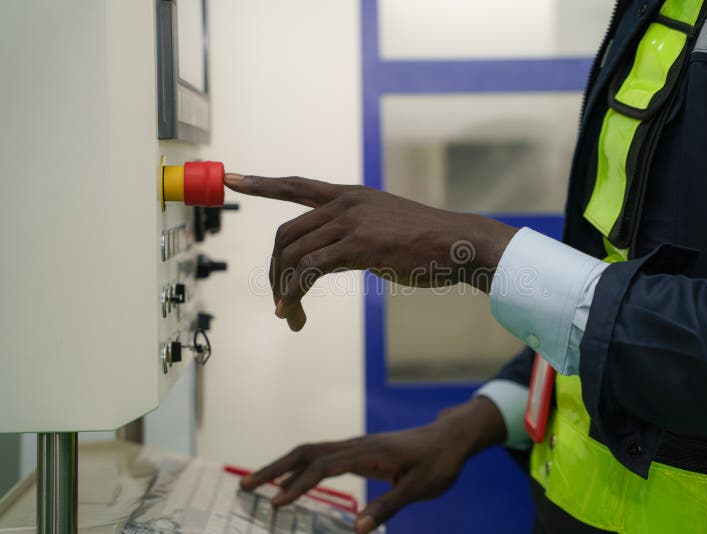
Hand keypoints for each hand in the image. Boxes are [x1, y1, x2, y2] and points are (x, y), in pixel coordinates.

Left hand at [224, 174, 515, 330]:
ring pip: (295, 255)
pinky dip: (295, 293)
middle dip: (274, 272)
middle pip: (286, 234)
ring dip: (284, 290)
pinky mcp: (360, 244)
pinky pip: (311, 269)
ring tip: (288, 316)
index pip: (296, 185)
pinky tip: (294, 311)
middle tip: (279, 302)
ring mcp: (351, 221)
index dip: (261, 184)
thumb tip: (323, 260)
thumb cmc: (425, 244)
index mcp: (349, 196)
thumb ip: (350, 236)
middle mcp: (345, 203)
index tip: (231, 178)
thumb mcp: (382, 229)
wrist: (460, 244)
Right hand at [239, 397, 505, 532]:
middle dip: (274, 468)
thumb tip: (358, 530)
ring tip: (258, 484)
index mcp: (366, 453)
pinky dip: (300, 467)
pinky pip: (321, 456)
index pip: (321, 468)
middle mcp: (355, 446)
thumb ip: (388, 507)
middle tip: (245, 487)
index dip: (296, 485)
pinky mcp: (359, 451)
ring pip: (311, 452)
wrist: (449, 439)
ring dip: (283, 466)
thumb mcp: (418, 489)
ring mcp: (355, 446)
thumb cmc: (437, 463)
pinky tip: (293, 482)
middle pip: (305, 453)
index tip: (274, 503)